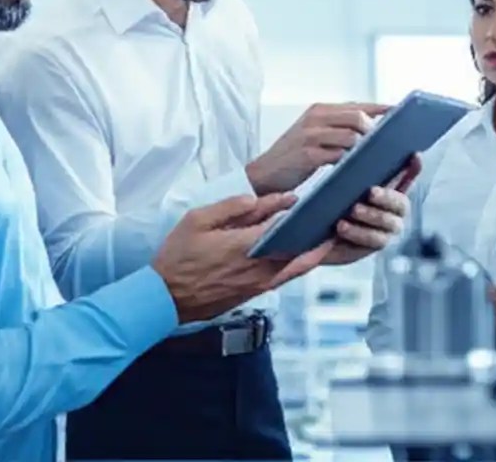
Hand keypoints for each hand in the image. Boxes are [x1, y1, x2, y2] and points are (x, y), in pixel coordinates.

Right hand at [152, 193, 332, 323]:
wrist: (167, 297)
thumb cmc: (177, 258)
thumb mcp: (195, 221)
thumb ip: (228, 207)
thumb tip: (255, 198)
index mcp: (243, 245)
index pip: (279, 224)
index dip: (291, 210)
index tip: (298, 200)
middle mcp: (257, 266)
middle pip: (299, 250)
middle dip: (315, 234)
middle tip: (328, 221)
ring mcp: (258, 284)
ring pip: (297, 268)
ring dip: (313, 253)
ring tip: (323, 238)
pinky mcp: (255, 294)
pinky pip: (285, 279)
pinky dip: (298, 267)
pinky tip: (299, 257)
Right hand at [246, 102, 389, 194]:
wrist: (263, 174)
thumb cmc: (292, 157)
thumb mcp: (313, 134)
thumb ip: (338, 128)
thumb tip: (372, 127)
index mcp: (318, 110)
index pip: (357, 105)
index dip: (381, 109)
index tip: (400, 115)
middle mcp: (314, 118)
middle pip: (357, 117)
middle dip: (373, 132)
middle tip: (382, 147)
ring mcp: (310, 136)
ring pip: (351, 136)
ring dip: (364, 149)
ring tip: (371, 160)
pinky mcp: (307, 154)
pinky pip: (339, 155)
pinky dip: (350, 162)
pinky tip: (355, 170)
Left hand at [321, 154, 420, 265]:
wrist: (319, 233)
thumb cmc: (333, 203)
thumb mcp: (340, 186)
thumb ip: (354, 173)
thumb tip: (363, 152)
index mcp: (388, 190)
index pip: (406, 177)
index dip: (413, 168)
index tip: (414, 154)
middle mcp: (394, 209)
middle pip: (400, 203)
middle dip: (386, 196)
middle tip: (370, 192)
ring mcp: (388, 228)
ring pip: (389, 222)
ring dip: (372, 215)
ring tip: (353, 209)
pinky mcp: (377, 244)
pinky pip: (375, 239)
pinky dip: (359, 232)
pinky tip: (343, 226)